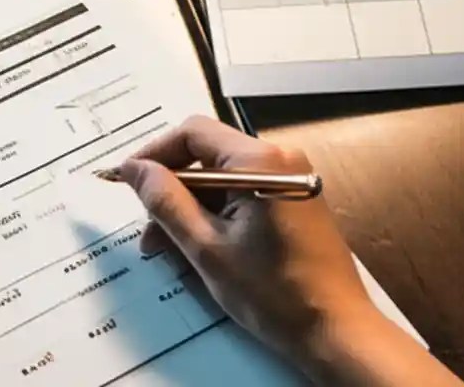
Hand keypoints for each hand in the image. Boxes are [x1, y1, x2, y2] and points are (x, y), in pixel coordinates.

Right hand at [120, 116, 462, 386]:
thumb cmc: (274, 292)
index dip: (154, 154)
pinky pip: (243, 193)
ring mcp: (290, 179)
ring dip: (191, 207)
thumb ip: (165, 202)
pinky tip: (199, 246)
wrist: (334, 330)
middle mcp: (280, 159)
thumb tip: (134, 169)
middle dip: (172, 189)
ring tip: (168, 247)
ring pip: (223, 178)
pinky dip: (216, 214)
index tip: (129, 181)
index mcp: (260, 161)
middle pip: (207, 155)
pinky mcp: (293, 199)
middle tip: (148, 230)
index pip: (193, 133)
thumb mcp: (206, 247)